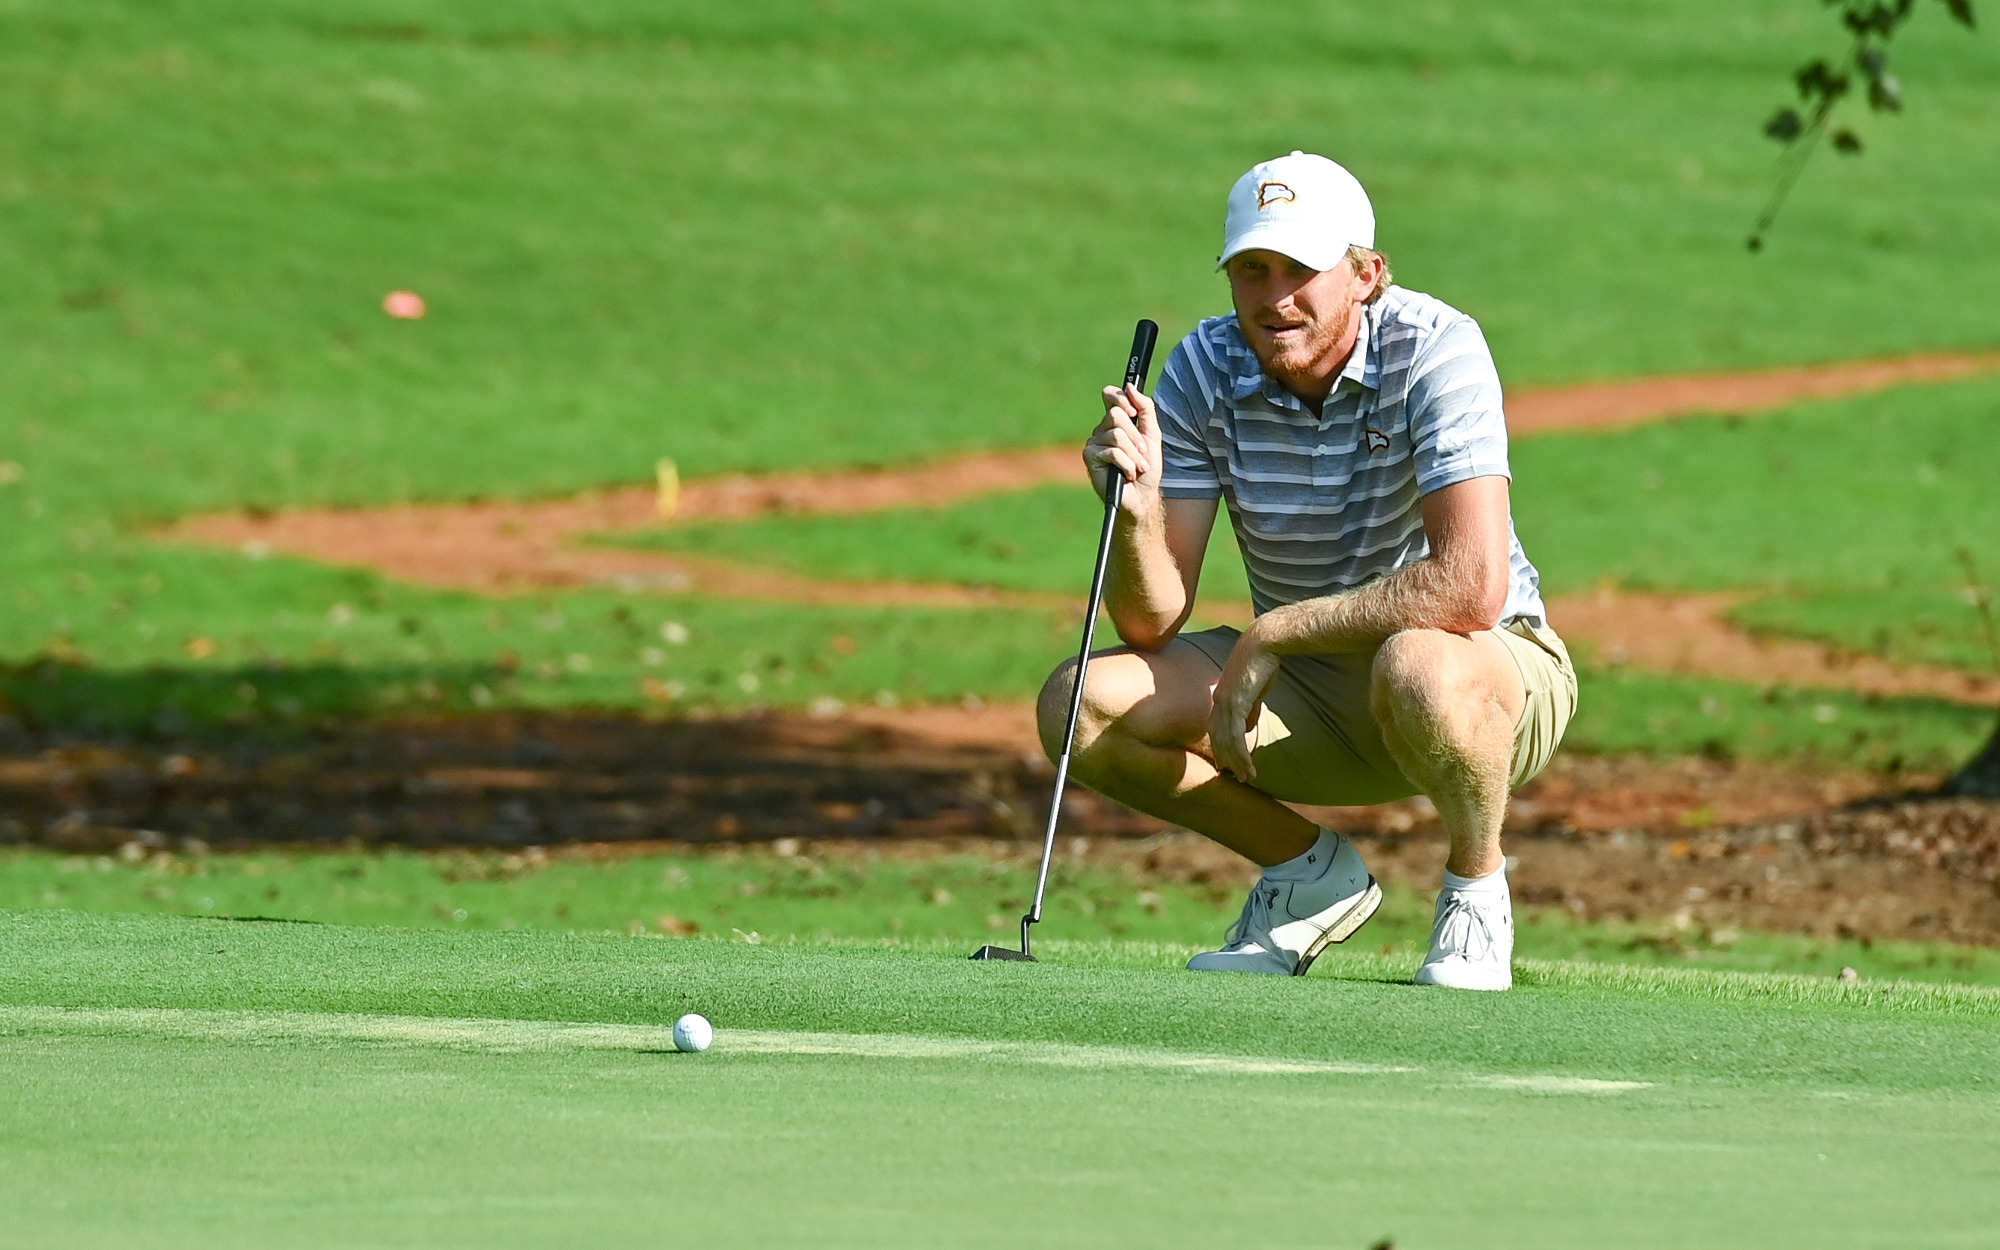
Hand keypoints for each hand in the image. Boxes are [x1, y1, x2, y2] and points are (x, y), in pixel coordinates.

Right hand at [1083, 383, 1160, 515]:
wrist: (1142, 495)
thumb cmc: (1146, 468)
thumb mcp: (1152, 434)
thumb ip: (1145, 409)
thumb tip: (1130, 387)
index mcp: (1116, 421)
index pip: (1110, 395)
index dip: (1121, 399)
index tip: (1133, 412)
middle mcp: (1102, 429)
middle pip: (1116, 415)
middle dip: (1135, 436)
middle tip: (1142, 453)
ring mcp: (1094, 442)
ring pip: (1116, 436)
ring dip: (1134, 455)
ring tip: (1136, 468)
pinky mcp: (1089, 457)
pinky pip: (1112, 452)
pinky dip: (1127, 465)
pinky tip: (1127, 475)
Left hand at [1206, 627, 1281, 782]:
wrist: (1264, 642)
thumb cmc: (1262, 662)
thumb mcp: (1255, 690)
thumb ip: (1250, 708)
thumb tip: (1248, 727)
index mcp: (1221, 697)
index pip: (1216, 728)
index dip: (1220, 746)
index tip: (1225, 763)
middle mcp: (1218, 701)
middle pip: (1218, 737)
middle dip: (1227, 758)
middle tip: (1237, 776)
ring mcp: (1225, 702)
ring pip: (1227, 740)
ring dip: (1237, 761)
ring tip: (1248, 776)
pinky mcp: (1236, 702)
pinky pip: (1236, 734)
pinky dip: (1241, 752)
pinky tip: (1249, 764)